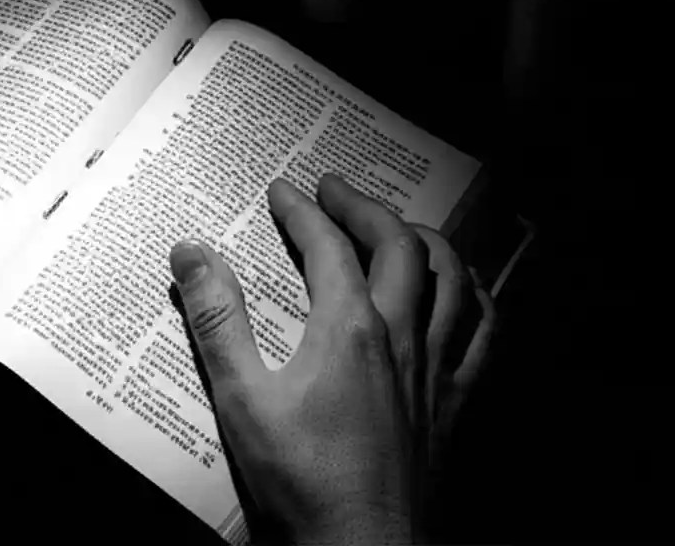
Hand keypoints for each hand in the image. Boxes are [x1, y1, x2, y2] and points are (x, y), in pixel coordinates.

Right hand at [169, 174, 493, 543]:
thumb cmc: (301, 481)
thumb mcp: (241, 398)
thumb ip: (216, 320)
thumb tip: (192, 253)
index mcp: (348, 330)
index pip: (327, 247)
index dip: (302, 211)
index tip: (281, 192)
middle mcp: (401, 337)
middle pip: (398, 246)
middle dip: (365, 208)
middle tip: (335, 192)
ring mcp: (434, 370)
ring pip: (451, 279)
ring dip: (424, 240)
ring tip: (399, 225)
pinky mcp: (454, 403)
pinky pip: (482, 334)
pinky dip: (474, 297)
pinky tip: (464, 291)